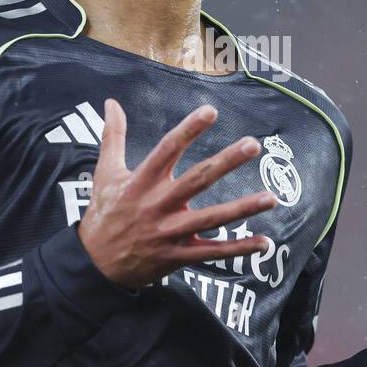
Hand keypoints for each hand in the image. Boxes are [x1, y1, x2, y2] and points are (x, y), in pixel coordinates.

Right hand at [77, 99, 276, 289]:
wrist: (95, 265)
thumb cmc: (104, 214)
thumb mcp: (105, 173)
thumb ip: (113, 136)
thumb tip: (110, 102)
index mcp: (141, 182)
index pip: (167, 149)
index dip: (189, 130)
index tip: (211, 111)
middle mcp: (158, 205)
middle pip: (197, 180)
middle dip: (226, 162)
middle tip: (253, 145)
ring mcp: (169, 233)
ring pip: (211, 219)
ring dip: (242, 209)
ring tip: (271, 197)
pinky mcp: (178, 256)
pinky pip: (212, 253)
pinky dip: (238, 249)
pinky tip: (264, 243)